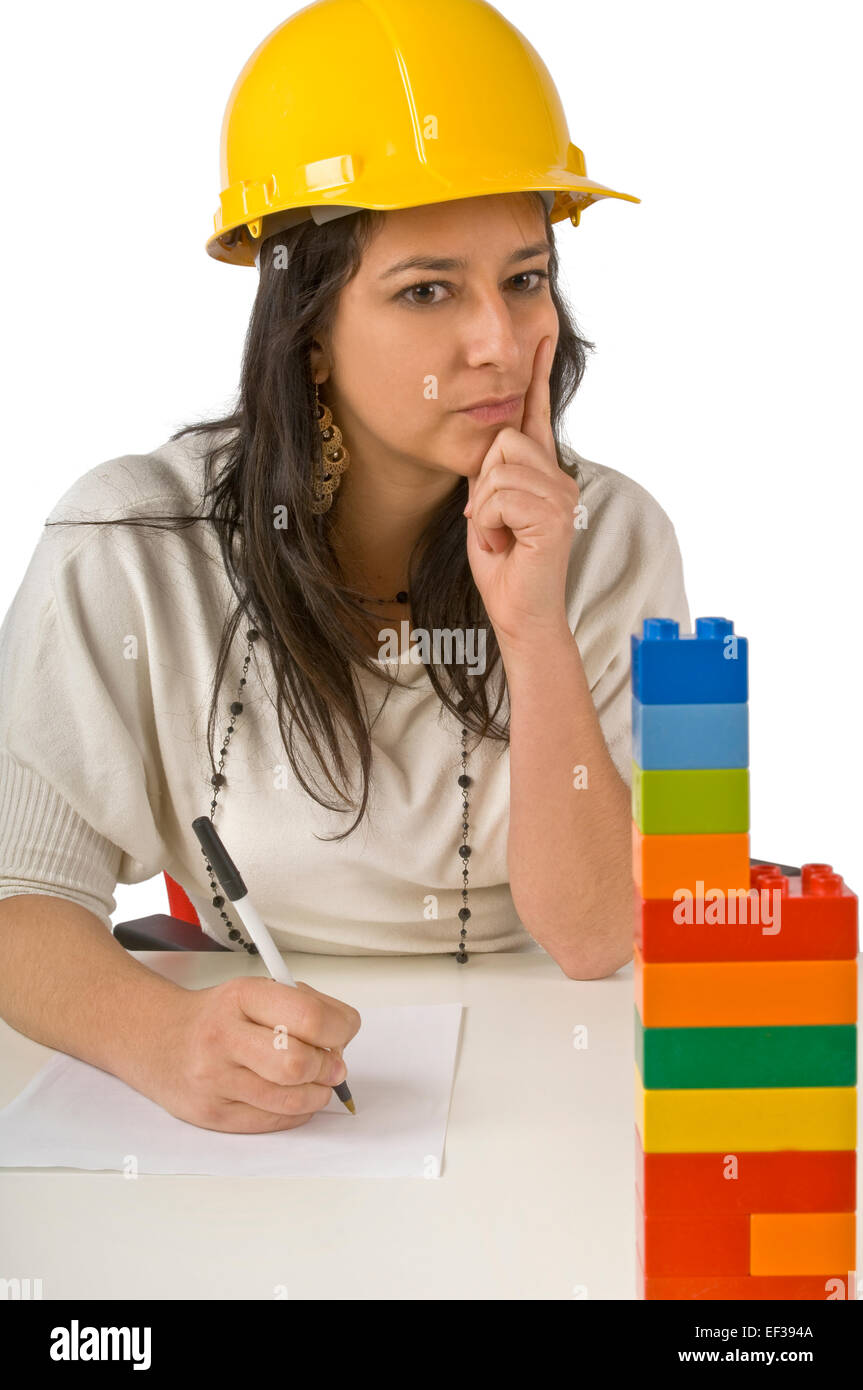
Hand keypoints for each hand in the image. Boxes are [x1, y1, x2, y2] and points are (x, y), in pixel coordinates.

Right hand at [146, 977, 360, 1132]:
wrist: (156, 1037)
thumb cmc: (217, 1016)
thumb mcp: (257, 992)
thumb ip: (304, 1009)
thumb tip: (342, 1041)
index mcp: (242, 996)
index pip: (310, 1016)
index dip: (340, 1030)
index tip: (343, 1033)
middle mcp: (223, 1036)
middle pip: (299, 1063)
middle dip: (329, 1068)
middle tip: (332, 1065)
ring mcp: (214, 1079)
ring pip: (289, 1100)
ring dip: (316, 1094)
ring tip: (314, 1083)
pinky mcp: (211, 1113)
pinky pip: (271, 1122)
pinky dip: (294, 1113)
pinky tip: (292, 1098)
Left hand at [463, 335, 578, 647]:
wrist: (519, 612)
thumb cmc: (503, 566)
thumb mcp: (488, 510)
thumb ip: (493, 475)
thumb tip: (491, 445)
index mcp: (543, 472)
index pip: (537, 414)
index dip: (538, 375)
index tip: (541, 335)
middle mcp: (558, 476)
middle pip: (502, 439)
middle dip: (482, 484)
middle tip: (492, 524)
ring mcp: (560, 494)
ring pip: (498, 467)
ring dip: (482, 509)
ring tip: (499, 537)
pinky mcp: (553, 514)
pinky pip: (499, 494)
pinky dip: (487, 523)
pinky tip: (504, 545)